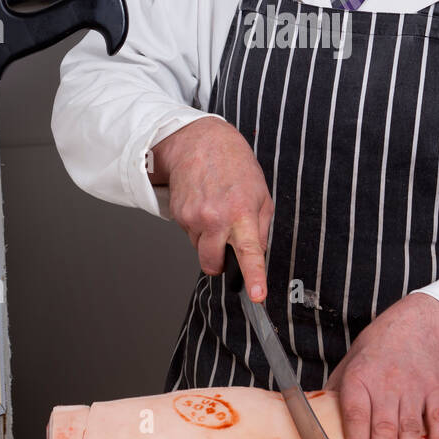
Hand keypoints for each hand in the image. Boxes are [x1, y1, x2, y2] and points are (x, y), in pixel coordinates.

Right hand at [148, 117, 273, 299]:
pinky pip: (189, 234)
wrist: (198, 143)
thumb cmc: (233, 165)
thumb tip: (258, 253)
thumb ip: (261, 226)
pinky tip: (202, 204)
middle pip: (212, 264)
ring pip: (199, 249)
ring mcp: (193, 218)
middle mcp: (216, 218)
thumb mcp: (260, 193)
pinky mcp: (178, 215)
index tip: (257, 295)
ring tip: (214, 211)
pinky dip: (196, 226)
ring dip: (207, 240)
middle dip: (218, 263)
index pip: (250, 252)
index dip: (254, 277)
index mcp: (242, 212)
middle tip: (225, 243)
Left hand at [326, 292, 438, 438]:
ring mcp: (414, 388)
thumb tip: (311, 423)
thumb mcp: (349, 362)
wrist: (419, 322)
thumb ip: (335, 392)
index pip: (356, 416)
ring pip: (411, 429)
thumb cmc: (377, 348)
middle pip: (384, 430)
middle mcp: (387, 385)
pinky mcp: (437, 389)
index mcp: (360, 379)